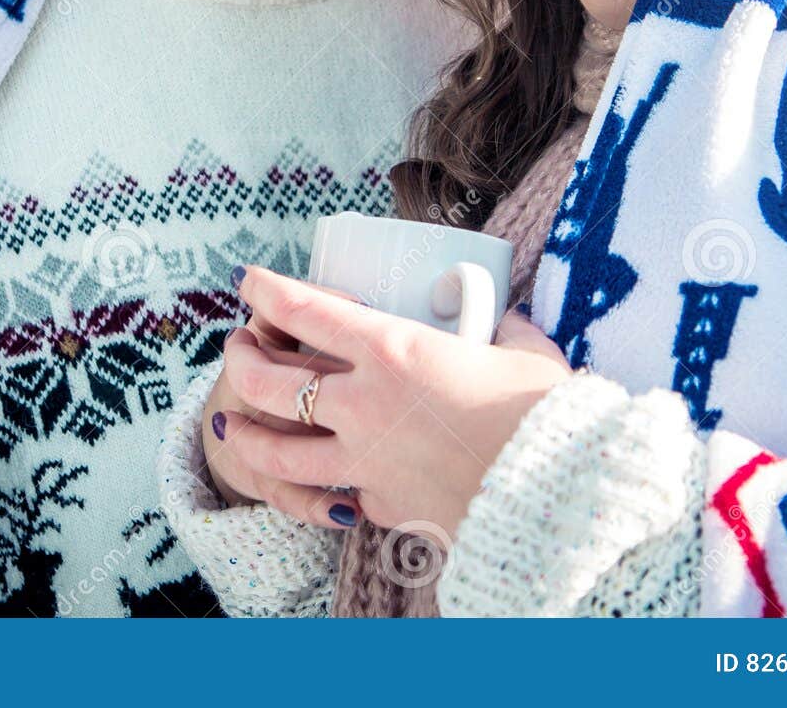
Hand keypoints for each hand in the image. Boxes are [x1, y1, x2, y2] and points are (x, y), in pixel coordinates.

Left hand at [214, 267, 571, 539]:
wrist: (555, 496)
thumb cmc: (543, 414)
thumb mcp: (522, 351)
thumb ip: (499, 327)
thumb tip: (499, 313)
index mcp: (393, 350)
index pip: (305, 311)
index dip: (266, 291)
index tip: (249, 280)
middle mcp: (364, 405)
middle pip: (267, 382)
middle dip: (240, 360)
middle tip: (238, 348)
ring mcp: (365, 461)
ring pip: (276, 453)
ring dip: (246, 435)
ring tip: (231, 424)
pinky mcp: (381, 505)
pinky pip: (333, 493)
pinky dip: (319, 486)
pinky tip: (313, 480)